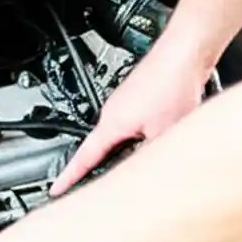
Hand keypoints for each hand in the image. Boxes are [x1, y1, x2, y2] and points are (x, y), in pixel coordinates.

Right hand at [50, 42, 210, 195]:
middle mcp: (113, 112)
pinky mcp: (139, 99)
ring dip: (133, 148)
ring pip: (122, 138)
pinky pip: (134, 125)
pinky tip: (161, 134)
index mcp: (111, 124)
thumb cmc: (172, 84)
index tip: (56, 189)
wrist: (185, 52)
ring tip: (150, 154)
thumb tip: (142, 173)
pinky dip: (144, 134)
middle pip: (104, 150)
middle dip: (108, 166)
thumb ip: (148, 157)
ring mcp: (125, 104)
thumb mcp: (163, 134)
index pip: (83, 158)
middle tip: (108, 187)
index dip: (68, 177)